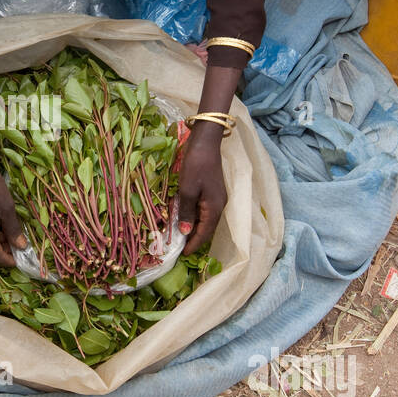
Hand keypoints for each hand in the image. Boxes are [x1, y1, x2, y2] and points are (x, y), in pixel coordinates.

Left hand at [174, 124, 227, 254]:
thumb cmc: (196, 165)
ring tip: (179, 235)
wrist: (206, 141)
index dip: (193, 245)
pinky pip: (203, 209)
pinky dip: (194, 216)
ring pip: (205, 219)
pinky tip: (183, 216)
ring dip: (193, 227)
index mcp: (214, 208)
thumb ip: (185, 211)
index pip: (204, 234)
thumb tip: (185, 232)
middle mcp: (219, 205)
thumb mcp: (187, 189)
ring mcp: (216, 198)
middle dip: (193, 239)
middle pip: (206, 228)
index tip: (183, 255)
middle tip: (178, 248)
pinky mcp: (212, 190)